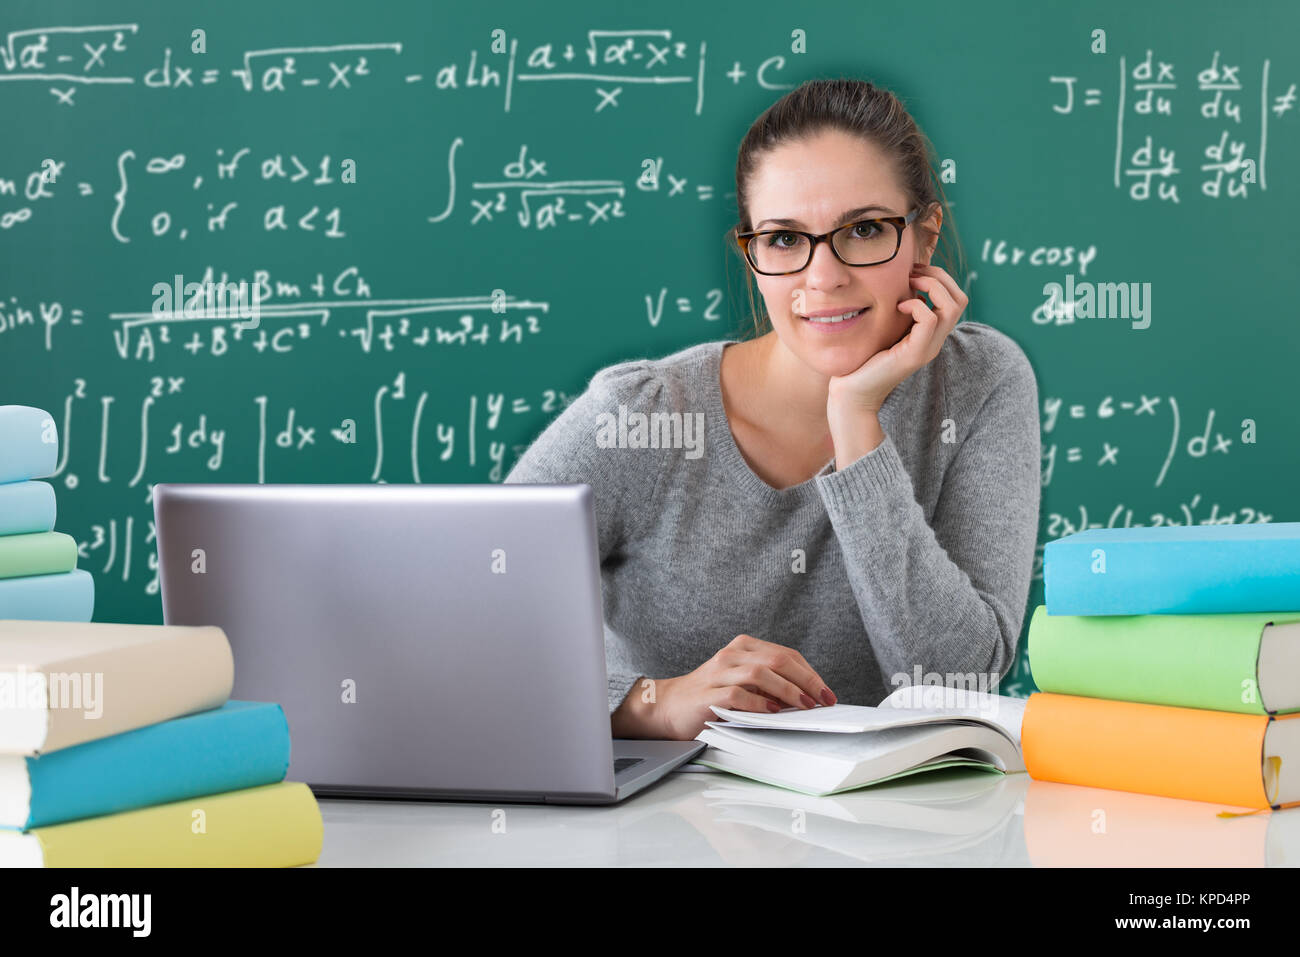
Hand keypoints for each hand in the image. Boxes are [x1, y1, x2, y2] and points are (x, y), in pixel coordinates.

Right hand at [652, 634, 836, 739]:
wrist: (667, 706)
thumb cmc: (710, 696)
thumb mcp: (743, 683)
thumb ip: (769, 685)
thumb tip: (808, 698)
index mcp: (743, 647)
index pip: (786, 654)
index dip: (810, 673)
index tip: (827, 693)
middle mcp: (731, 654)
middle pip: (778, 659)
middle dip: (806, 680)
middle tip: (823, 700)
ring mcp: (718, 673)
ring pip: (760, 672)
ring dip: (787, 690)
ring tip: (804, 706)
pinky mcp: (708, 694)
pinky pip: (738, 694)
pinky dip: (759, 703)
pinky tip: (773, 712)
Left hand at [826, 262, 967, 414]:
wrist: (853, 392)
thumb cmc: (863, 358)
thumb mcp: (886, 327)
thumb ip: (898, 310)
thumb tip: (900, 281)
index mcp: (932, 333)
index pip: (956, 298)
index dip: (940, 277)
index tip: (913, 272)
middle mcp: (936, 340)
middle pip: (960, 299)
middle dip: (939, 276)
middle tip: (912, 273)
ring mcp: (928, 348)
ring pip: (952, 306)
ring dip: (932, 285)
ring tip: (909, 283)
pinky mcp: (915, 354)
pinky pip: (929, 319)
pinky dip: (916, 305)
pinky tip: (898, 307)